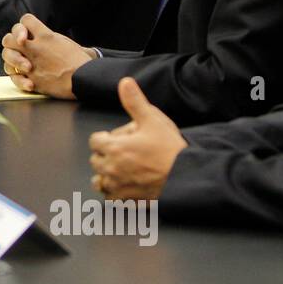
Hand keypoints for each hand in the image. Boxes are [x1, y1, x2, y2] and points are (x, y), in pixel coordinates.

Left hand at [0, 14, 93, 98]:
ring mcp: (31, 64)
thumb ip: (49, 37)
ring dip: (11, 58)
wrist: (85, 79)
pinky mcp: (31, 79)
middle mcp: (36, 48)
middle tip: (20, 47)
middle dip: (12, 41)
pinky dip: (17, 77)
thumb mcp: (65, 41)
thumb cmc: (79, 61)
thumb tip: (39, 34)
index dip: (25, 25)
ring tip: (23, 64)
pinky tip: (26, 77)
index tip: (29, 31)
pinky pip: (13, 75)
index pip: (26, 20)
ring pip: (7, 55)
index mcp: (46, 36)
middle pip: (9, 38)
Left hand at [87, 78, 187, 199]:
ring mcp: (117, 186)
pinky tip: (126, 186)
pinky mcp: (127, 200)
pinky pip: (111, 198)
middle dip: (105, 155)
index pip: (95, 141)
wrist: (187, 176)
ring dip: (105, 175)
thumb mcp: (153, 119)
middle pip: (95, 160)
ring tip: (120, 170)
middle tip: (122, 153)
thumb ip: (135, 101)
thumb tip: (125, 82)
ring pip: (99, 181)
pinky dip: (114, 193)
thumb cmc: (170, 149)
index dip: (104, 138)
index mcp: (113, 148)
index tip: (115, 139)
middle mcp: (110, 168)